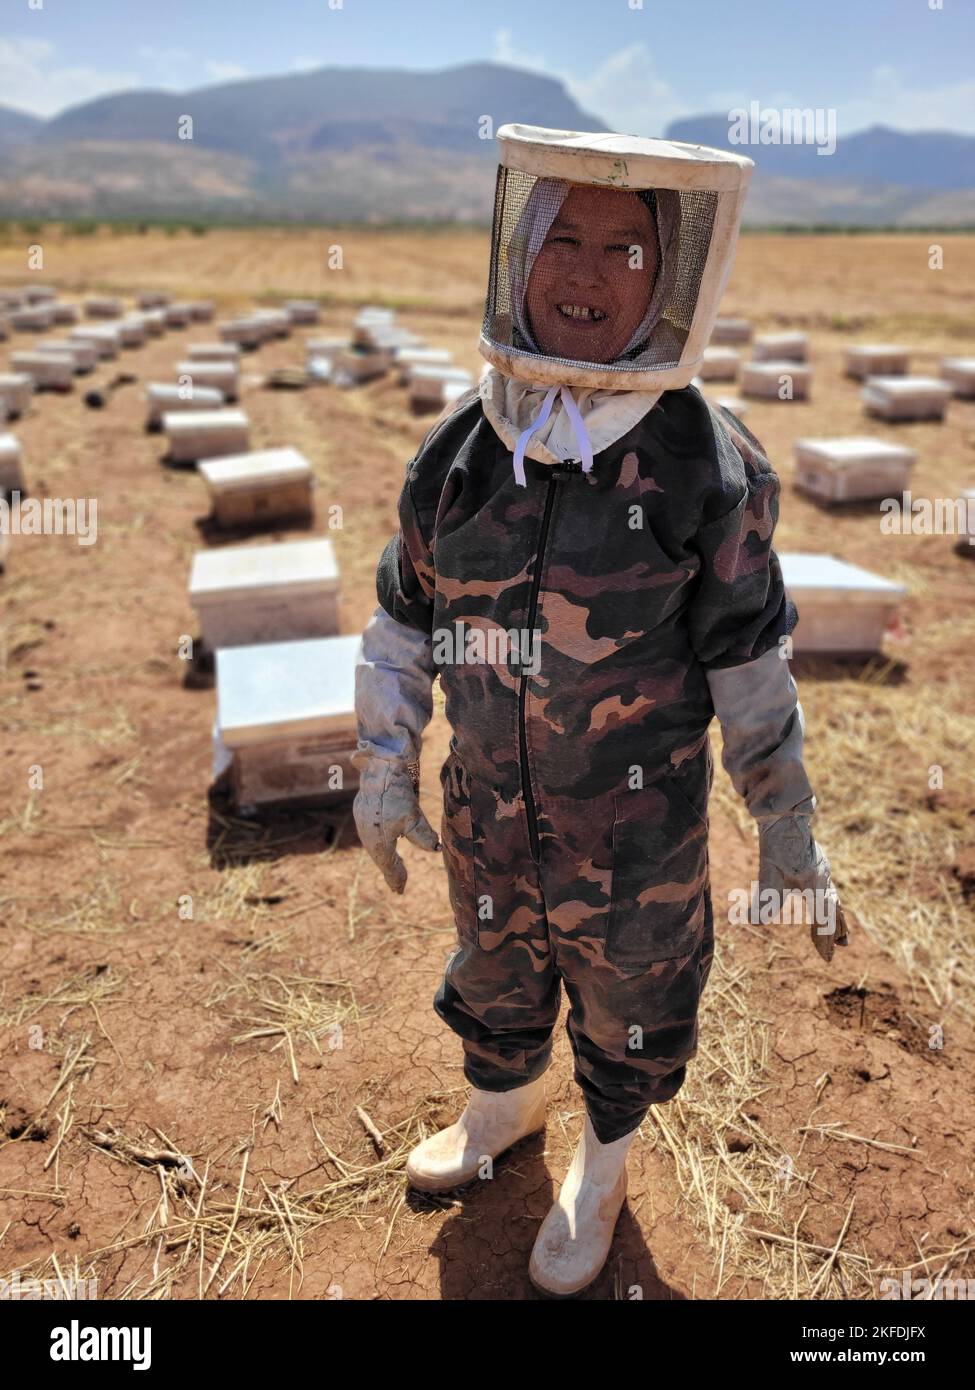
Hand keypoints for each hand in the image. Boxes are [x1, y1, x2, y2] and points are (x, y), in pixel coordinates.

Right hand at [353, 758, 440, 893]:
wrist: (380, 763)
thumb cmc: (396, 792)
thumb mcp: (412, 817)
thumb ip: (422, 836)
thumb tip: (435, 849)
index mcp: (376, 840)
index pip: (388, 864)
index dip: (396, 877)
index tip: (401, 891)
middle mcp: (367, 832)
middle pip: (379, 856)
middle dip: (389, 869)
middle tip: (398, 883)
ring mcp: (363, 819)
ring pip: (375, 843)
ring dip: (385, 855)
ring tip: (394, 865)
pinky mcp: (364, 808)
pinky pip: (372, 831)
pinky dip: (380, 841)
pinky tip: (386, 840)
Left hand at [753, 815, 849, 962]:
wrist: (784, 813)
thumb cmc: (779, 844)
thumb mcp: (769, 875)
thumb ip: (765, 901)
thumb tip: (753, 921)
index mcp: (817, 886)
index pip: (825, 919)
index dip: (825, 939)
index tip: (828, 957)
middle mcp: (823, 877)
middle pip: (833, 908)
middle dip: (836, 927)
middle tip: (841, 944)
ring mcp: (819, 866)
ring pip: (830, 895)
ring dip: (833, 912)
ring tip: (833, 923)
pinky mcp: (811, 857)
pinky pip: (823, 883)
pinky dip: (824, 896)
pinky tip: (815, 893)